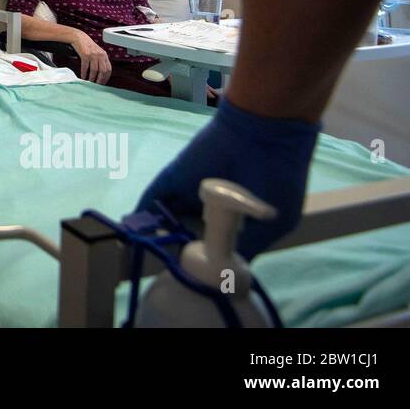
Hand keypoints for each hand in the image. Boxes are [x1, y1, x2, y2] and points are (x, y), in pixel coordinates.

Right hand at [73, 31, 111, 84]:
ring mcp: (93, 55)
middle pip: (103, 71)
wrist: (80, 38)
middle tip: (96, 85)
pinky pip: (85, 67)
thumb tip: (102, 73)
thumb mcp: (98, 52)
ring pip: (94, 70)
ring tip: (89, 82)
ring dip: (92, 78)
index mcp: (104, 55)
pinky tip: (83, 76)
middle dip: (100, 79)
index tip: (103, 83)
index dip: (106, 77)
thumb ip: (101, 60)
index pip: (109, 69)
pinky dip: (84, 73)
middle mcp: (100, 55)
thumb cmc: (88, 46)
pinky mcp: (85, 55)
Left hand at [132, 100, 319, 258]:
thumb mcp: (274, 223)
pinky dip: (142, 212)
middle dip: (178, 247)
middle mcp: (211, 204)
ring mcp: (190, 190)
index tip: (196, 274)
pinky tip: (132, 230)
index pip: (215, 243)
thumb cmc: (277, 179)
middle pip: (188, 231)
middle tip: (168, 266)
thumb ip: (248, 247)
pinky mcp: (174, 176)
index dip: (207, 257)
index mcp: (237, 216)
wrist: (265, 134)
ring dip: (155, 232)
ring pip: (167, 216)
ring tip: (142, 254)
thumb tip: (228, 272)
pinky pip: (153, 196)